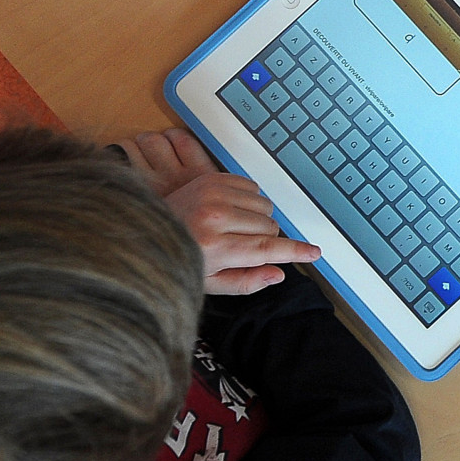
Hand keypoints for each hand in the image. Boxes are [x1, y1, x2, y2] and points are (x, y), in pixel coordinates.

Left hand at [117, 128, 320, 293]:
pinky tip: (230, 210)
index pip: (267, 249)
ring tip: (233, 228)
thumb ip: (247, 281)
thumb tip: (278, 274)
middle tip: (242, 246)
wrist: (145, 229)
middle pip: (270, 227)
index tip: (314, 253)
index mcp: (214, 247)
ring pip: (265, 206)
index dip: (295, 252)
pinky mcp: (212, 178)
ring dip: (258, 218)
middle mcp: (215, 218)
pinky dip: (249, 200)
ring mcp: (213, 194)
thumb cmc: (178, 258)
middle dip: (266, 238)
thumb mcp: (210, 282)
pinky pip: (253, 188)